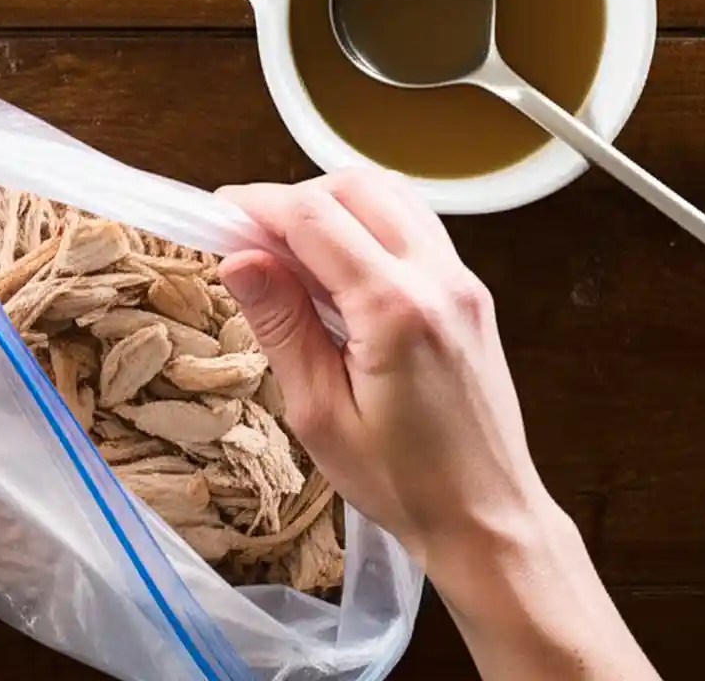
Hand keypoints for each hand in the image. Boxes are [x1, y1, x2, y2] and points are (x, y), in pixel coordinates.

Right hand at [219, 169, 548, 564]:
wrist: (486, 515)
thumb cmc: (404, 482)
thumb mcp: (319, 413)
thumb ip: (282, 326)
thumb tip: (239, 261)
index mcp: (396, 310)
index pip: (314, 218)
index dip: (257, 207)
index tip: (218, 215)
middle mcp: (438, 280)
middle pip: (355, 188)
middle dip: (293, 199)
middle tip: (247, 237)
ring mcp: (462, 282)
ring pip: (390, 196)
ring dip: (332, 204)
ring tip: (288, 251)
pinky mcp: (469, 293)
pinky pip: (414, 226)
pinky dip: (368, 223)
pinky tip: (336, 266)